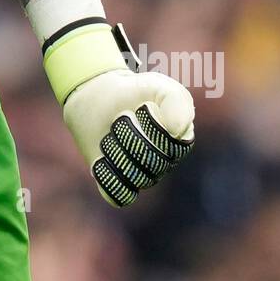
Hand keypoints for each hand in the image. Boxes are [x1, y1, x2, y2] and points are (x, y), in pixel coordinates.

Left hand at [62, 68, 194, 207]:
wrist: (100, 98)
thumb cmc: (134, 92)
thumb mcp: (158, 86)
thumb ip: (176, 101)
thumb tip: (177, 132)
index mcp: (179, 143)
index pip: (173, 147)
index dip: (153, 126)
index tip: (142, 105)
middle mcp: (163, 164)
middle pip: (151, 162)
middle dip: (129, 134)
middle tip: (120, 117)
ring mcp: (141, 176)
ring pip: (133, 177)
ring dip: (115, 149)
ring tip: (110, 133)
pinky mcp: (118, 184)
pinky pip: (118, 194)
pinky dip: (107, 175)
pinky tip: (101, 157)